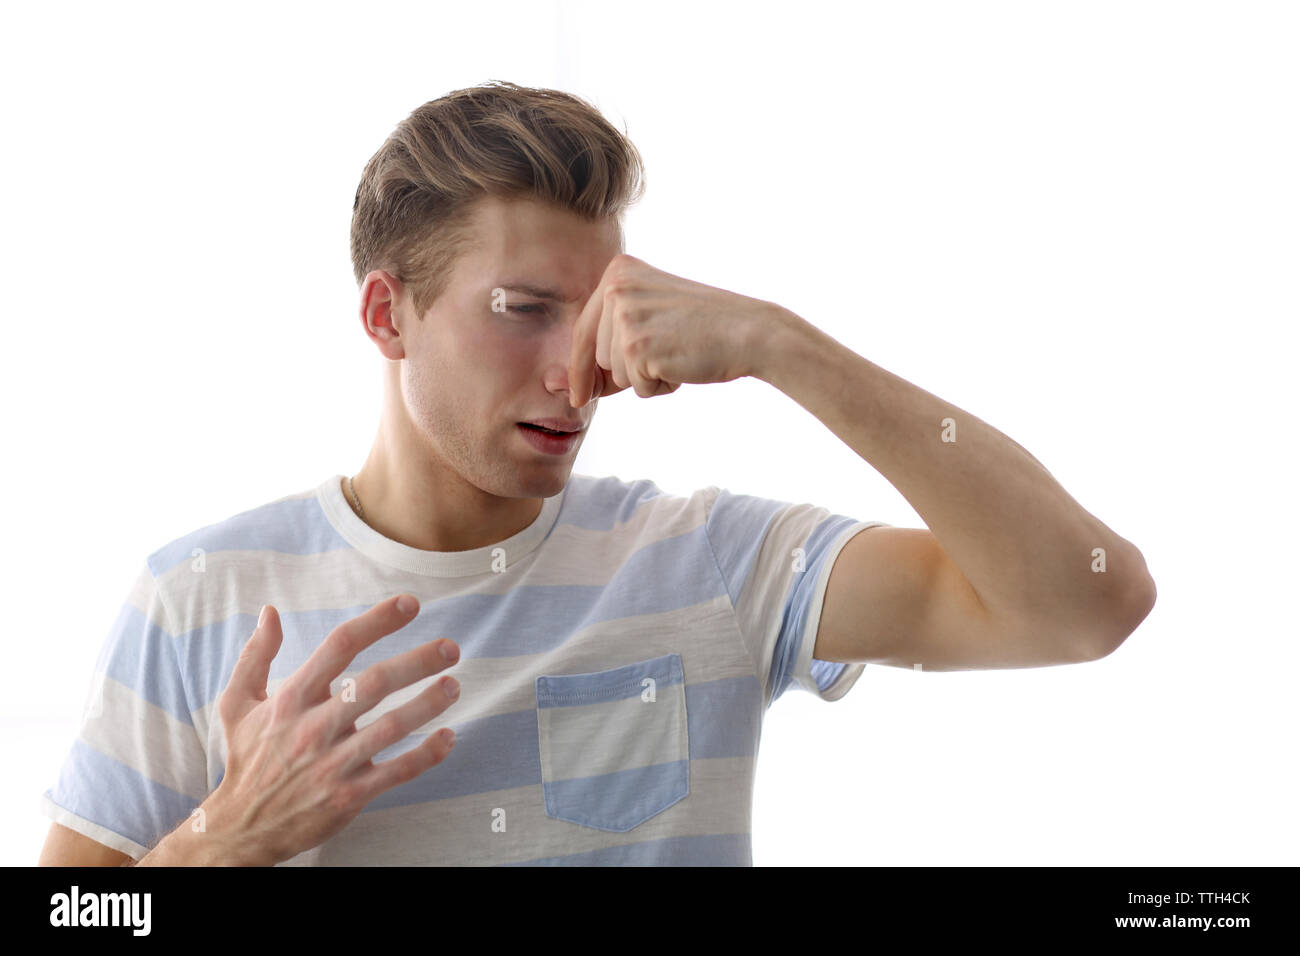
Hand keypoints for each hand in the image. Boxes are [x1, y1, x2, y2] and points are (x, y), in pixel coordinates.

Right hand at [203, 596, 459, 864]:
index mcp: (291, 698)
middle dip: (417, 662)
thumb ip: (255, 656)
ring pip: (390, 727)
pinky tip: (448, 737)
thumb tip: (270, 612)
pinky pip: (396, 772)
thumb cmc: (247, 759)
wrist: (241, 827)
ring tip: (454, 685)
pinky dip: (426, 755)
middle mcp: (314, 727)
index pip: (339, 646)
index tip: (410, 604)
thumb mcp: (236, 704)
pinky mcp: (348, 796)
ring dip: (427, 704)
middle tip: (450, 648)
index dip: (377, 621)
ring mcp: (333, 763)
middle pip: (374, 684)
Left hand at [568, 253, 776, 406]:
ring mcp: (625, 315)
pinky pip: (637, 388)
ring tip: (679, 352)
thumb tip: (575, 389)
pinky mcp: (637, 345)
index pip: (584, 329)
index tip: (576, 396)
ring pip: (616, 375)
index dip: (580, 369)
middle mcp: (615, 287)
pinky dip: (661, 386)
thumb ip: (613, 342)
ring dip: (648, 377)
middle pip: (599, 357)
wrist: (748, 331)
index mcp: (618, 271)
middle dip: (629, 370)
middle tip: (670, 350)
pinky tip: (684, 363)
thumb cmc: (705, 328)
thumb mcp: (652, 317)